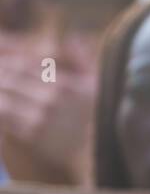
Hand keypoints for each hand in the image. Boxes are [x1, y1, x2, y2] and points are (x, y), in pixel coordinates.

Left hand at [0, 37, 97, 180]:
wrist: (94, 155)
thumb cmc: (96, 120)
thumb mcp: (97, 86)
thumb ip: (83, 60)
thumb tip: (74, 38)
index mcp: (64, 84)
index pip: (25, 64)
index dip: (8, 59)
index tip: (1, 59)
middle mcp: (50, 98)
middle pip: (11, 77)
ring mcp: (38, 116)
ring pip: (3, 94)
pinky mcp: (30, 134)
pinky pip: (3, 114)